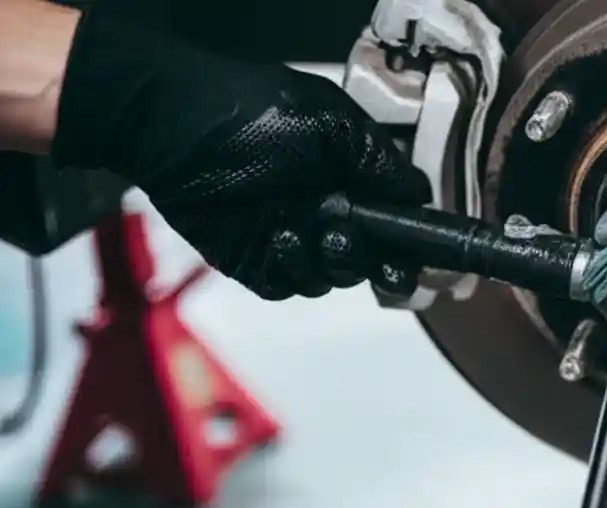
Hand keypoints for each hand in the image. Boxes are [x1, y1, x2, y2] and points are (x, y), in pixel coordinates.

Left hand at [51, 7, 430, 299]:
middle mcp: (327, 213)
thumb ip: (380, 161)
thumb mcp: (334, 124)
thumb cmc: (256, 112)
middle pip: (371, 262)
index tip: (412, 254)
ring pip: (332, 278)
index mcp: (352, 181)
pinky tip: (278, 238)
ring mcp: (293, 240)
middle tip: (349, 239)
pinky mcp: (257, 262)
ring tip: (307, 230)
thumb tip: (419, 192)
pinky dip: (290, 270)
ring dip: (327, 262)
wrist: (177, 128)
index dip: (409, 246)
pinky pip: (289, 286)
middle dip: (370, 259)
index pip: (396, 224)